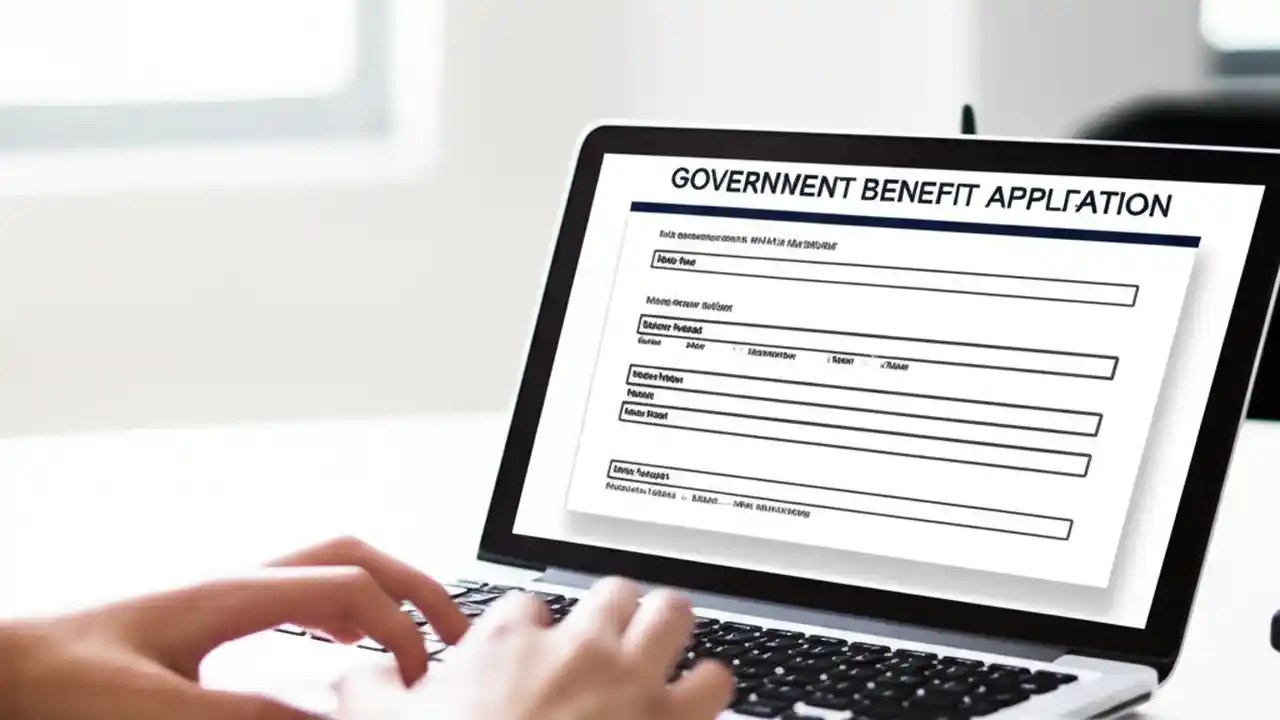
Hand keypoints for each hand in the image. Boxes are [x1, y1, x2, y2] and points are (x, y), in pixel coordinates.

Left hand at [0, 536, 466, 719]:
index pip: (350, 584)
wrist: (3, 665)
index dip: (400, 626)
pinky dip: (342, 615)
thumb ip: (251, 712)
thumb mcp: (160, 710)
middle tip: (457, 629)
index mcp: (234, 592)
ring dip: (382, 597)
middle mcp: (237, 582)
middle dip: (413, 585)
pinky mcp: (209, 618)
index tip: (419, 679)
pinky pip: (297, 598)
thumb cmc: (61, 677)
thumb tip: (334, 717)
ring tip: (416, 637)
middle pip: (352, 557)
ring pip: (328, 571)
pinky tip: (344, 647)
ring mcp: (225, 595)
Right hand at [338, 577, 733, 719]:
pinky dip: (708, 686)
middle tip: (609, 635)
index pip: (526, 605)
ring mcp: (629, 679)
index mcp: (509, 645)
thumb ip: (368, 691)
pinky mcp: (672, 717)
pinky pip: (714, 680)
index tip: (528, 648)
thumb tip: (353, 675)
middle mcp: (575, 648)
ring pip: (671, 615)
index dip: (529, 627)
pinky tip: (697, 697)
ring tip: (662, 648)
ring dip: (668, 631)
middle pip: (614, 592)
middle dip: (614, 611)